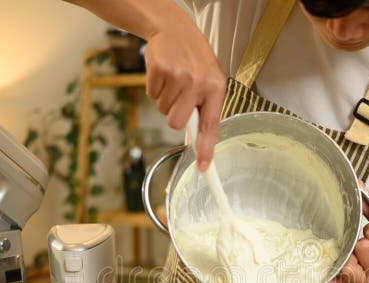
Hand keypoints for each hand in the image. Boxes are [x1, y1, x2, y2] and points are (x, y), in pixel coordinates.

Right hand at [143, 20, 225, 169]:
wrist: (174, 29)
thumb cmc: (194, 59)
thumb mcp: (209, 80)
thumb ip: (205, 108)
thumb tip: (197, 141)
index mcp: (216, 88)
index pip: (211, 125)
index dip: (206, 149)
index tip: (203, 168)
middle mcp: (199, 83)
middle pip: (177, 122)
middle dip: (174, 115)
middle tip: (179, 97)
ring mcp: (179, 76)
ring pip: (163, 109)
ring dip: (165, 98)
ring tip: (173, 79)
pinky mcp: (160, 70)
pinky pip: (152, 94)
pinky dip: (155, 87)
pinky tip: (164, 73)